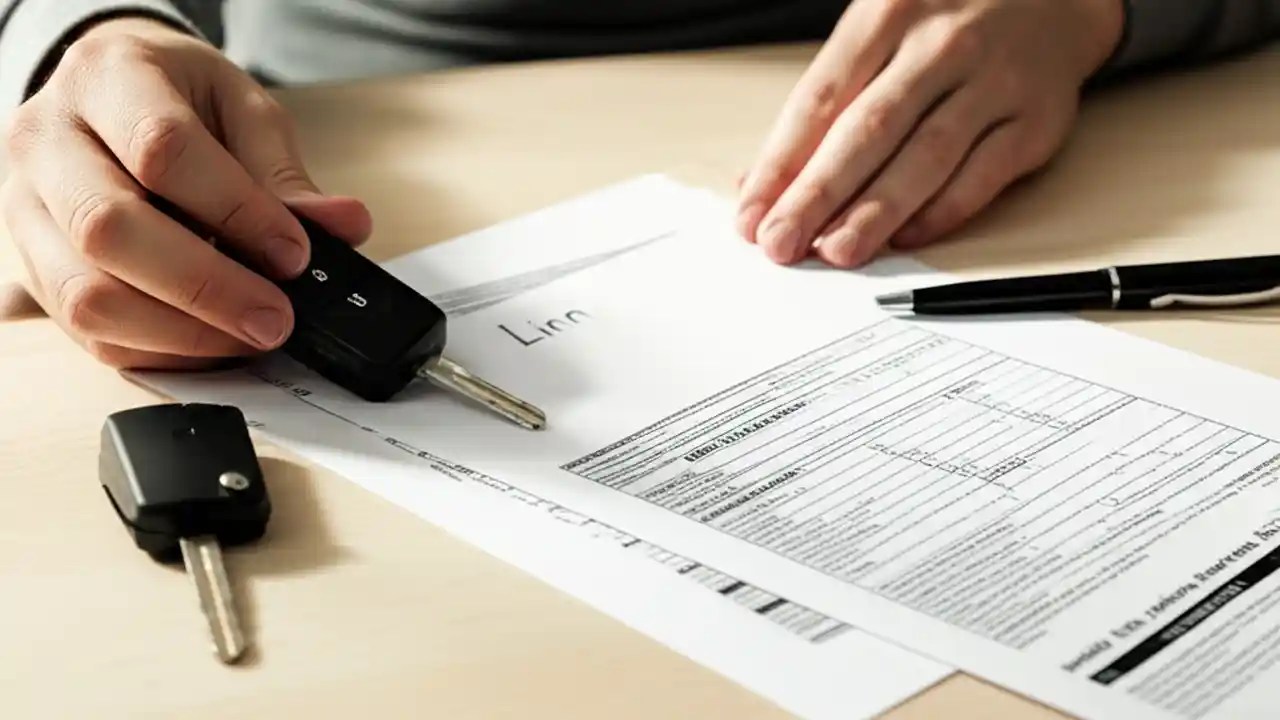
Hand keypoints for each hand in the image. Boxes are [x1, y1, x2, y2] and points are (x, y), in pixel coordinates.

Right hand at [1, 17, 371, 368]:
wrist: (106, 93)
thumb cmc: (177, 98)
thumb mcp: (241, 109)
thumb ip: (284, 173)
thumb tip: (342, 226)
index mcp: (107, 79)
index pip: (162, 150)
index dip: (236, 211)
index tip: (293, 254)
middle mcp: (48, 143)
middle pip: (109, 229)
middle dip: (206, 287)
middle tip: (276, 318)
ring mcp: (27, 209)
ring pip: (86, 294)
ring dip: (181, 333)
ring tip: (250, 337)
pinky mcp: (33, 268)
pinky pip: (86, 331)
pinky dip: (158, 351)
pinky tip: (212, 344)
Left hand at [737, 0, 1123, 266]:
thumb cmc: (944, 22)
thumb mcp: (877, 33)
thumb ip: (824, 103)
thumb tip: (760, 184)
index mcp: (886, 14)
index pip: (820, 99)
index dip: (781, 164)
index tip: (752, 215)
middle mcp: (940, 44)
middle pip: (868, 130)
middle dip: (817, 195)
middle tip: (780, 243)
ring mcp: (994, 80)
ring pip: (925, 156)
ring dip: (875, 212)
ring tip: (836, 252)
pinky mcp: (1037, 119)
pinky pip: (984, 175)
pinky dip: (942, 211)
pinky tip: (905, 238)